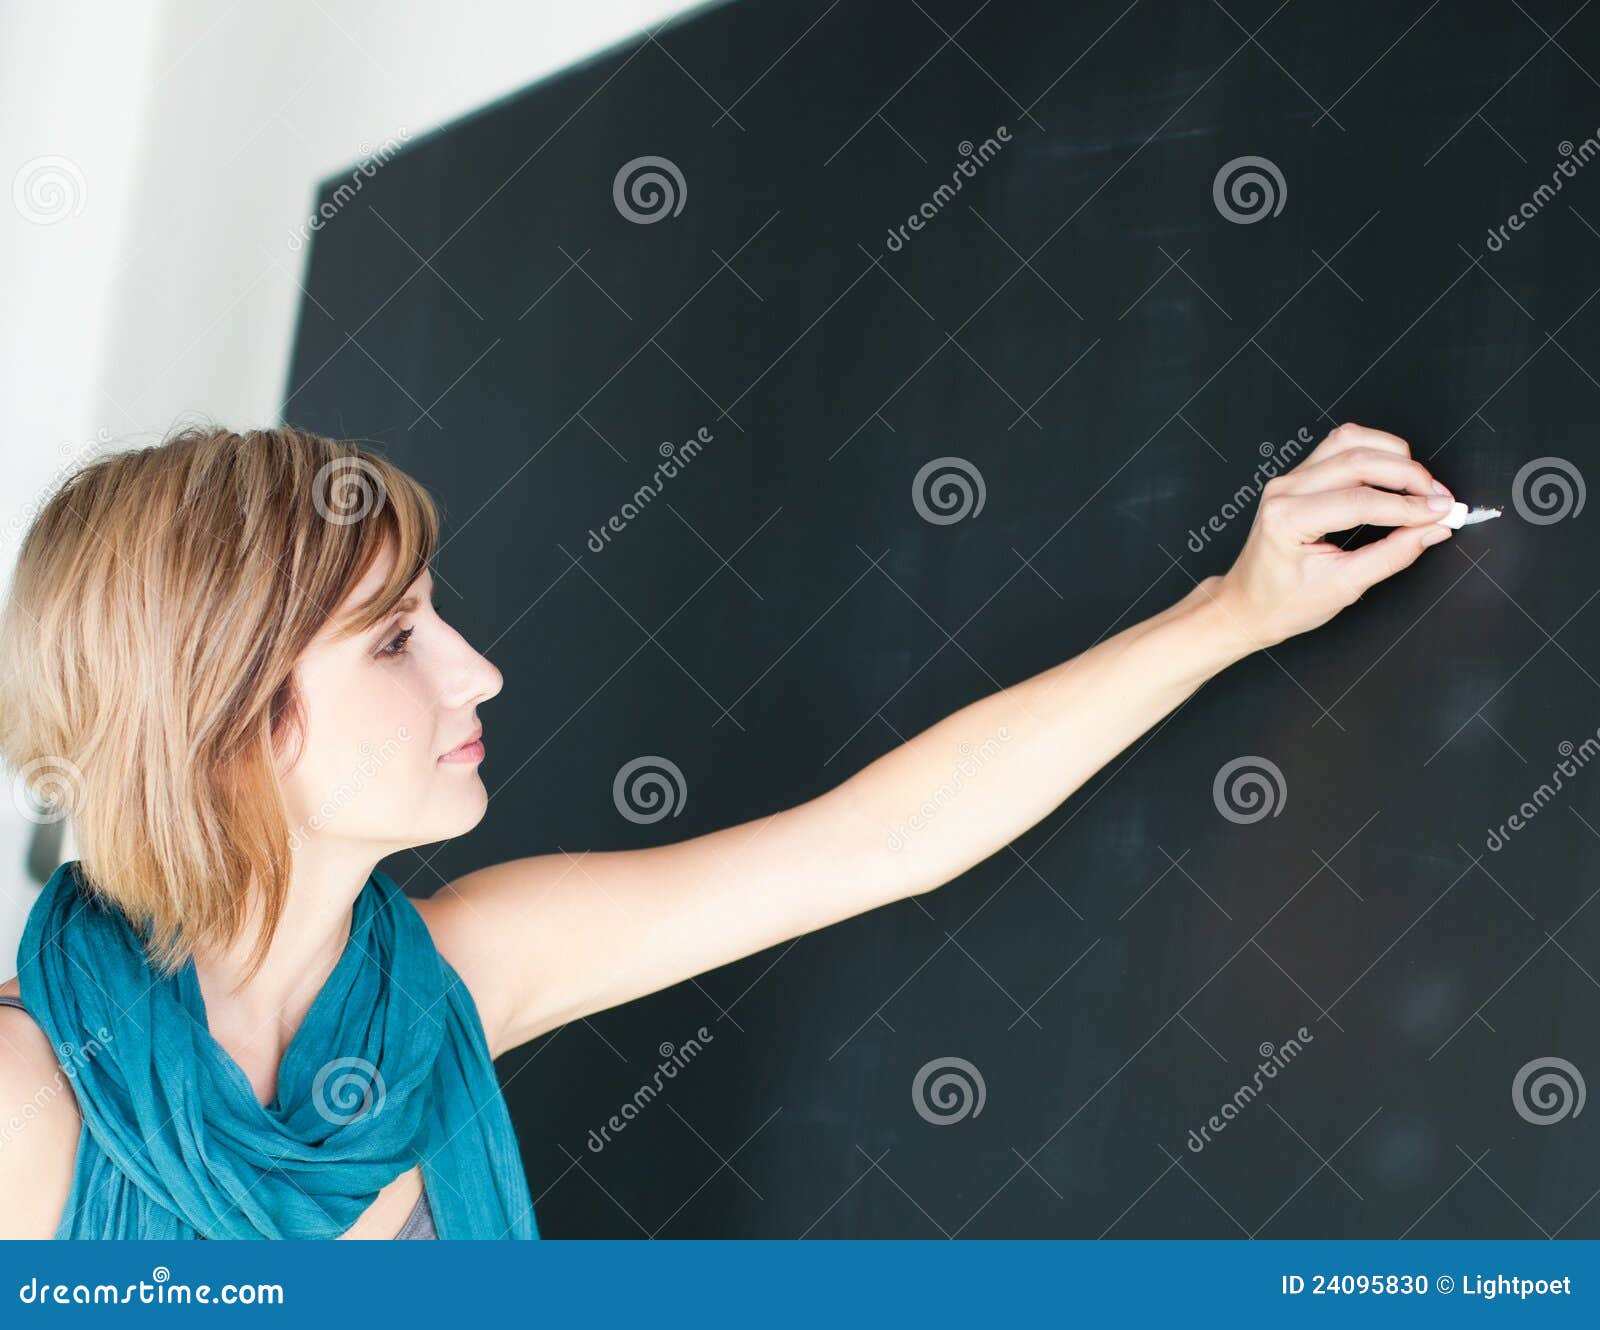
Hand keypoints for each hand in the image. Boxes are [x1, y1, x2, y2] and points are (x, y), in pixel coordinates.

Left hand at [1213, 422, 1454, 648]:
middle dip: (1409, 475)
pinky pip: (1339, 447)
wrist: (1246, 605)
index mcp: (1288, 519)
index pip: (1360, 501)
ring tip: (1421, 484)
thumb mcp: (1342, 587)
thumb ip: (1392, 555)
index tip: (1444, 512)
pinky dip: (1374, 452)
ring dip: (1393, 455)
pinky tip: (1395, 473)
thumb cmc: (1282, 602)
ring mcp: (1289, 478)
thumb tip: (1433, 530)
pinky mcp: (1298, 476)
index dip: (1409, 506)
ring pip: (1349, 441)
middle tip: (1440, 498)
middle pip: (1357, 460)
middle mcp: (1284, 490)